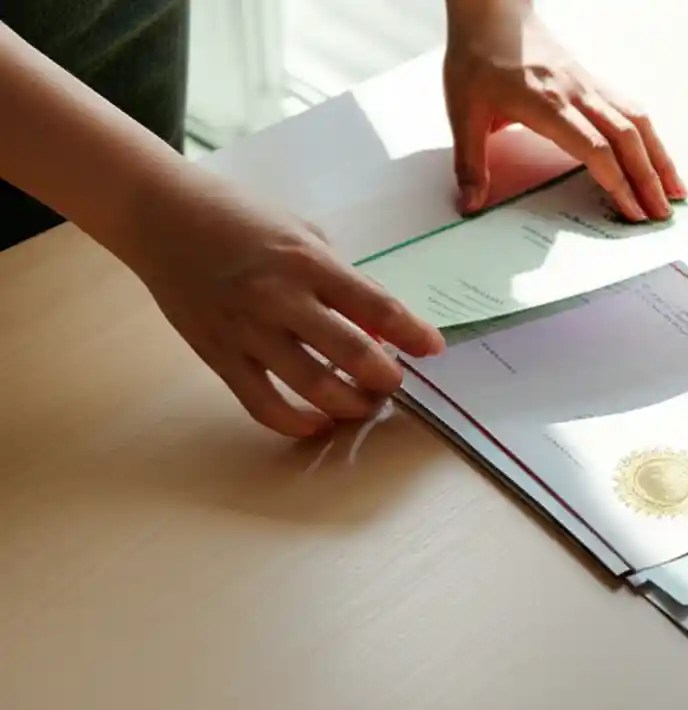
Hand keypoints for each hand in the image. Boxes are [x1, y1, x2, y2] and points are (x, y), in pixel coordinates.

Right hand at [122, 167, 444, 437]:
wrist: (163, 216)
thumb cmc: (243, 219)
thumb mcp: (306, 233)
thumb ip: (344, 278)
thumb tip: (383, 323)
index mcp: (310, 262)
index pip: (378, 307)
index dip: (415, 334)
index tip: (434, 349)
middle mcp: (281, 298)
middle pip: (353, 354)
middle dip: (385, 378)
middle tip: (395, 383)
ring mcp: (248, 331)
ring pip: (312, 387)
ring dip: (349, 405)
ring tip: (363, 405)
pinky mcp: (218, 355)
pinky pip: (262, 405)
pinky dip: (296, 423)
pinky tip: (317, 424)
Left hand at [443, 0, 685, 219]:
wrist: (492, 12)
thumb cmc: (478, 58)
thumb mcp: (462, 112)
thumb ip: (470, 163)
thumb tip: (469, 204)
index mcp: (547, 104)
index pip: (594, 148)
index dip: (617, 182)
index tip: (632, 211)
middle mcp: (577, 93)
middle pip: (627, 138)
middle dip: (648, 179)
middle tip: (662, 215)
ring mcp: (589, 85)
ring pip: (637, 121)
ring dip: (660, 158)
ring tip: (676, 190)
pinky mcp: (593, 81)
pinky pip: (631, 110)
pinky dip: (650, 137)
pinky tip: (658, 157)